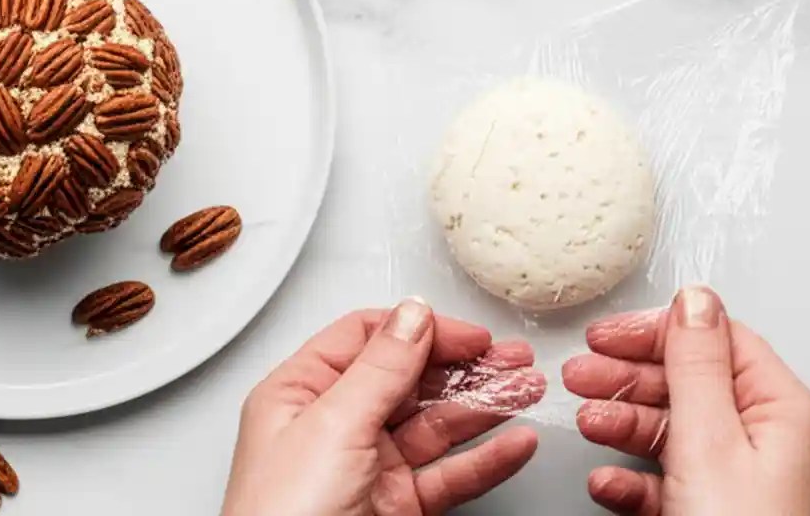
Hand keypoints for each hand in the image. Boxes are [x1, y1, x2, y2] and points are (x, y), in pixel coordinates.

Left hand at [221, 298, 545, 515]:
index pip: (367, 340)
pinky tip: (515, 443)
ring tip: (528, 391)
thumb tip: (411, 314)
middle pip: (409, 380)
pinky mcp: (393, 506)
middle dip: (465, 367)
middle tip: (514, 358)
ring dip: (485, 406)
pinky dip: (485, 459)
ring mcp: (366, 466)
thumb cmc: (281, 515)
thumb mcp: (332, 425)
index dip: (422, 330)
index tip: (470, 334)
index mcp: (301, 393)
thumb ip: (379, 368)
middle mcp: (332, 425)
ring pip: (435, 426)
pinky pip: (447, 475)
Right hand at [563, 285, 809, 514]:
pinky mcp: (705, 514)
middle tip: (578, 374)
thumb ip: (695, 365)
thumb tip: (693, 300)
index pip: (717, 342)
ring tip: (585, 422)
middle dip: (626, 379)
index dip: (657, 332)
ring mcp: (732, 480)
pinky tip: (607, 483)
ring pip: (667, 432)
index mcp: (777, 410)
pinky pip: (661, 481)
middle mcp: (760, 441)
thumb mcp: (708, 440)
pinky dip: (627, 478)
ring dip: (619, 424)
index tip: (606, 335)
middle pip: (685, 385)